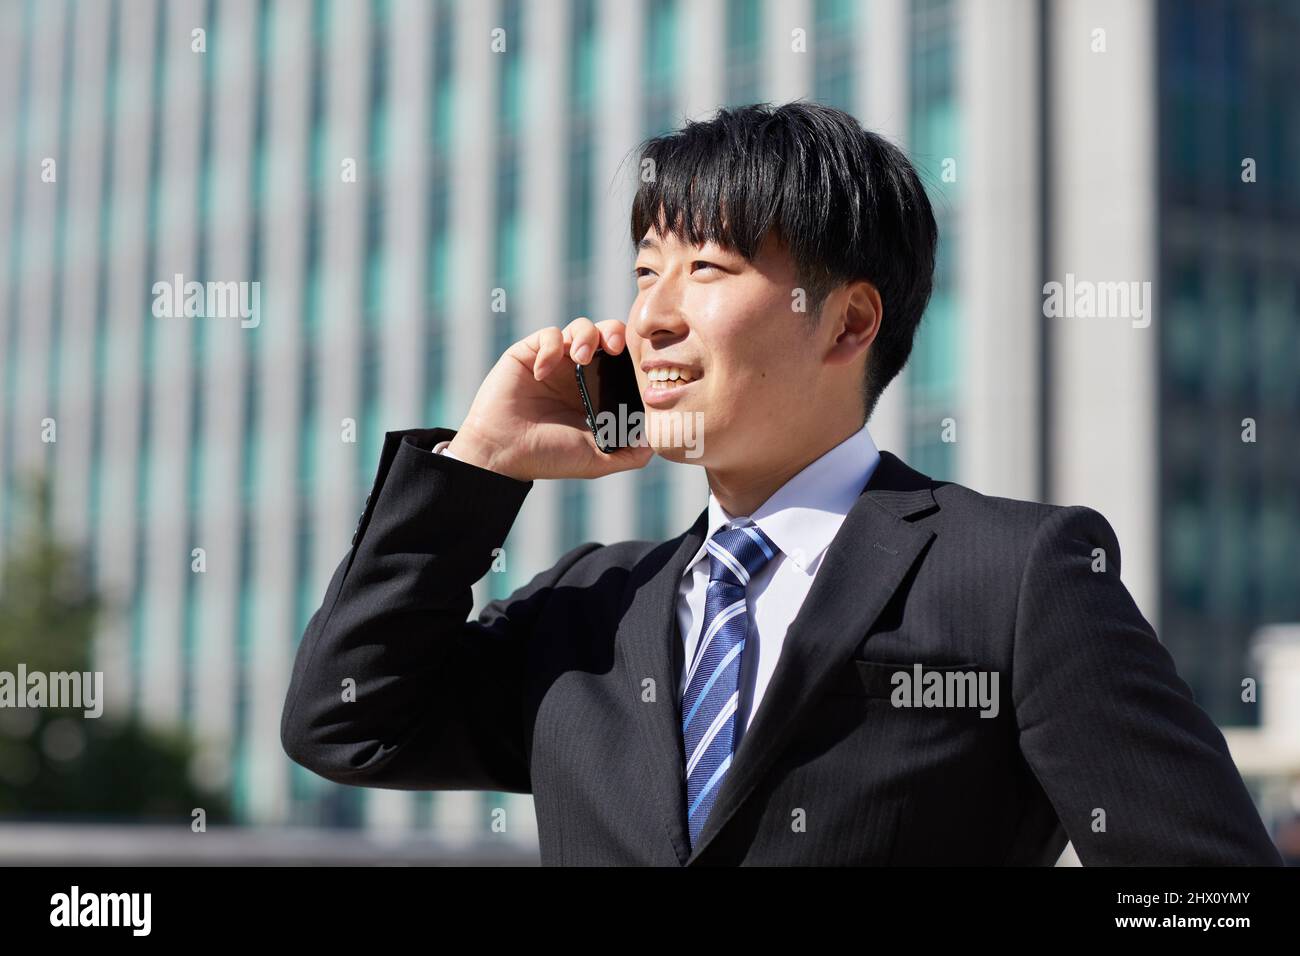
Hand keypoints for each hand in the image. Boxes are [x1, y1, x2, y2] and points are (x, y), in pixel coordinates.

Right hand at [447, 317, 653, 480]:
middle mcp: (577, 373)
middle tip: (614, 348)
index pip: (623, 360)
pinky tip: (543, 372)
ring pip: (580, 327)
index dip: (633, 354)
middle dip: (614, 333)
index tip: (637, 363)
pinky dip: (551, 347)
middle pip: (606, 334)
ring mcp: (554, 362)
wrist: (503, 454)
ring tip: (581, 358)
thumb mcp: (597, 460)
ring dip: (586, 336)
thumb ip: (630, 454)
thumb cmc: (548, 457)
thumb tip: (658, 442)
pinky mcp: (529, 354)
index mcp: (596, 392)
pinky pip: (548, 334)